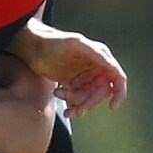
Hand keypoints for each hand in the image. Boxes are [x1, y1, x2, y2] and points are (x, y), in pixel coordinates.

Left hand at [11, 21, 126, 117]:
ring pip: (89, 98)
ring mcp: (86, 77)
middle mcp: (96, 68)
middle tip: (76, 110)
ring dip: (77, 103)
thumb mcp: (75, 44)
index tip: (113, 107)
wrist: (32, 47)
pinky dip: (70, 102)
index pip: (118, 78)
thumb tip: (113, 67)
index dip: (119, 93)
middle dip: (89, 102)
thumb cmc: (53, 41)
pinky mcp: (75, 84)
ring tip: (60, 95)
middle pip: (102, 93)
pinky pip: (78, 99)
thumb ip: (96, 54)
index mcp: (101, 56)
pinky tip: (58, 93)